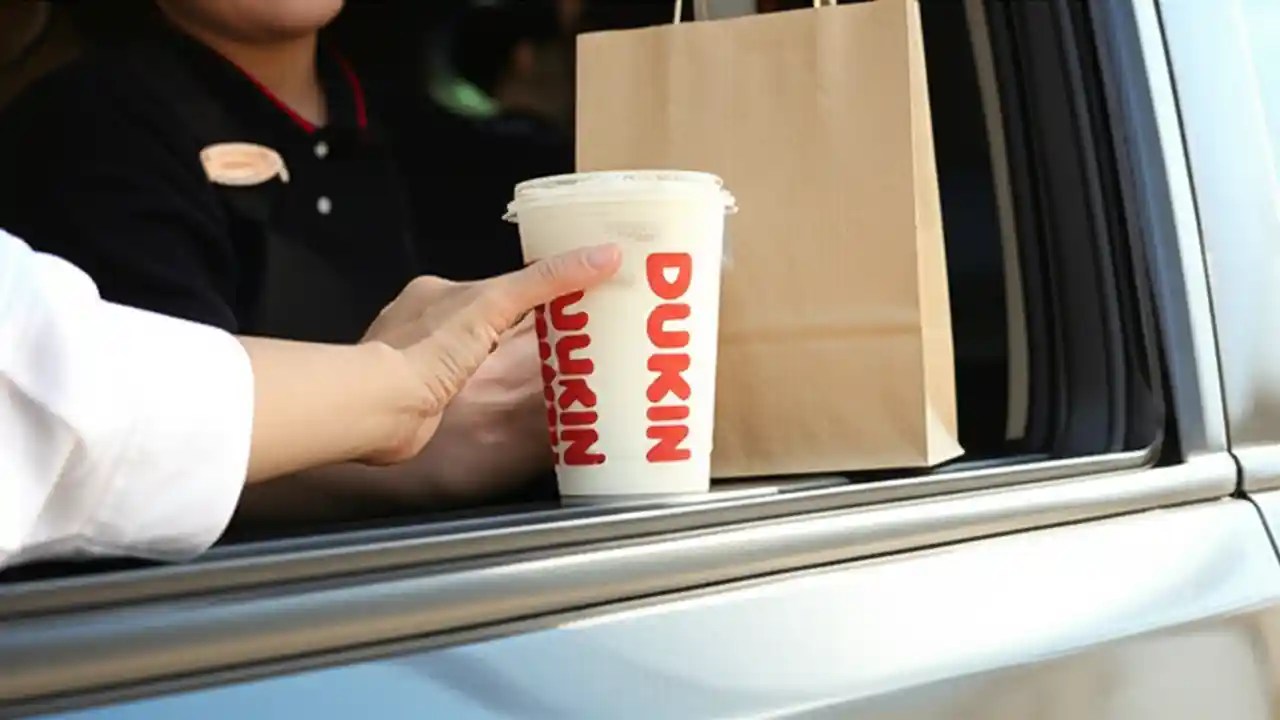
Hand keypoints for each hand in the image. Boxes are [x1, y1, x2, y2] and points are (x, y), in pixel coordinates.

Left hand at [361, 244, 620, 467]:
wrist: (380, 406)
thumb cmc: (425, 350)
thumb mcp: (496, 303)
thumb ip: (547, 280)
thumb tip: (602, 254)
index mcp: (438, 290)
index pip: (497, 284)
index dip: (535, 289)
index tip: (571, 295)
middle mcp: (424, 322)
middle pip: (486, 319)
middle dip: (520, 328)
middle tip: (567, 338)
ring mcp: (420, 361)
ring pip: (474, 353)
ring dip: (502, 360)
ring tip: (544, 369)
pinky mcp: (422, 396)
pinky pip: (463, 386)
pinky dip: (484, 388)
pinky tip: (502, 398)